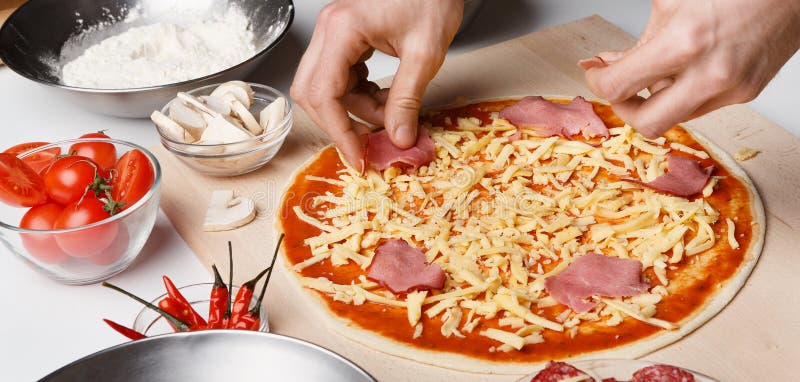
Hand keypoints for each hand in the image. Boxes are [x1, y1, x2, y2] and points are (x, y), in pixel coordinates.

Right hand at [291, 0, 463, 170]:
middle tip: (370, 142)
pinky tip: (386, 96)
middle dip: (341, 122)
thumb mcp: (425, 54)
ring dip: (356, 109)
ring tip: (392, 112)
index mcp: (343, 30)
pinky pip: (340, 77)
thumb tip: (398, 138)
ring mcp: (334, 33)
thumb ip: (407, 99)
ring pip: (326, 88)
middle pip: (313, 92)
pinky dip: (360, 95)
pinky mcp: (345, 38)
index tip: (357, 156)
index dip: (338, 131)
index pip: (324, 93)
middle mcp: (330, 30)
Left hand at [580, 0, 799, 137]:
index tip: (596, 73)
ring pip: (676, 116)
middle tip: (619, 86)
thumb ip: (638, 42)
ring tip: (655, 68)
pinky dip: (684, 91)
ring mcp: (732, 89)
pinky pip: (701, 105)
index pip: (619, 86)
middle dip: (626, 107)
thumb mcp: (671, 4)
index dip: (598, 82)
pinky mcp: (747, 93)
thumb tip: (608, 65)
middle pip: (647, 124)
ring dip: (657, 99)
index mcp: (685, 43)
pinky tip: (684, 67)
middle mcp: (711, 74)